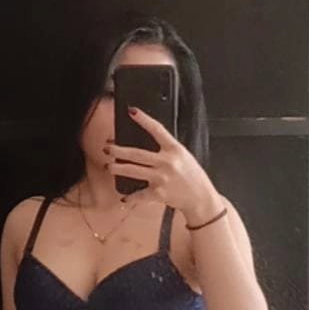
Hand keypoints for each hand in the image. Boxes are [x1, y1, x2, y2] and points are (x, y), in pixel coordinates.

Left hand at [107, 107, 221, 224]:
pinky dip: (131, 197)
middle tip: (107, 148)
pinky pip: (140, 194)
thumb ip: (167, 150)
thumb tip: (145, 144)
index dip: (143, 119)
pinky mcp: (158, 193)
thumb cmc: (193, 176)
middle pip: (137, 153)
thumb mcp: (184, 156)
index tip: (132, 111)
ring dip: (117, 168)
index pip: (157, 130)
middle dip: (118, 150)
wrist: (201, 198)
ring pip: (133, 171)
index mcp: (175, 150)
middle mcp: (167, 162)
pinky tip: (125, 197)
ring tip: (109, 166)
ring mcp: (161, 178)